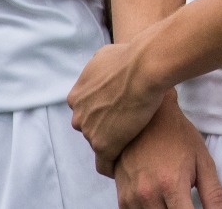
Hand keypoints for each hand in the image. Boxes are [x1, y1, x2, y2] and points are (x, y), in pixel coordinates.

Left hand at [69, 40, 167, 169]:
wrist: (144, 68)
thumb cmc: (130, 57)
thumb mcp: (104, 55)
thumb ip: (97, 68)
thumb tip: (102, 67)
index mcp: (76, 96)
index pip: (87, 110)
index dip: (104, 109)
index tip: (120, 108)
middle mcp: (78, 115)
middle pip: (91, 127)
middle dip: (107, 126)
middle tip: (130, 123)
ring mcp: (89, 131)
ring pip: (100, 143)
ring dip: (114, 141)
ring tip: (135, 140)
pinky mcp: (104, 145)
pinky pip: (104, 164)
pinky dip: (112, 165)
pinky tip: (123, 165)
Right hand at [112, 97, 221, 208]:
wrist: (148, 119)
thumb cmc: (178, 137)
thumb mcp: (203, 162)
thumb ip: (213, 194)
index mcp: (172, 185)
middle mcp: (148, 194)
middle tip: (185, 199)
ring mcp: (132, 198)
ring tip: (173, 197)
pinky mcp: (122, 199)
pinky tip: (159, 200)